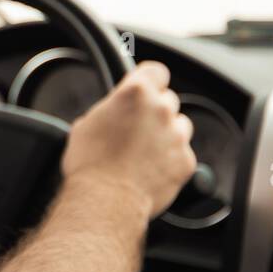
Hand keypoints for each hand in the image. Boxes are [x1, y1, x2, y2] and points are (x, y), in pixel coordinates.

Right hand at [60, 60, 197, 219]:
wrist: (105, 200)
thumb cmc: (90, 164)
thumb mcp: (86, 124)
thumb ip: (110, 109)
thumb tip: (113, 113)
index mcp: (136, 93)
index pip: (156, 71)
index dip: (150, 80)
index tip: (146, 88)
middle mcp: (161, 109)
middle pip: (168, 100)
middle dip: (155, 112)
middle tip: (137, 129)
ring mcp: (177, 136)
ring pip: (180, 126)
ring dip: (167, 134)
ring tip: (144, 152)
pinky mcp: (186, 161)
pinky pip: (183, 154)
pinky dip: (171, 160)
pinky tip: (151, 169)